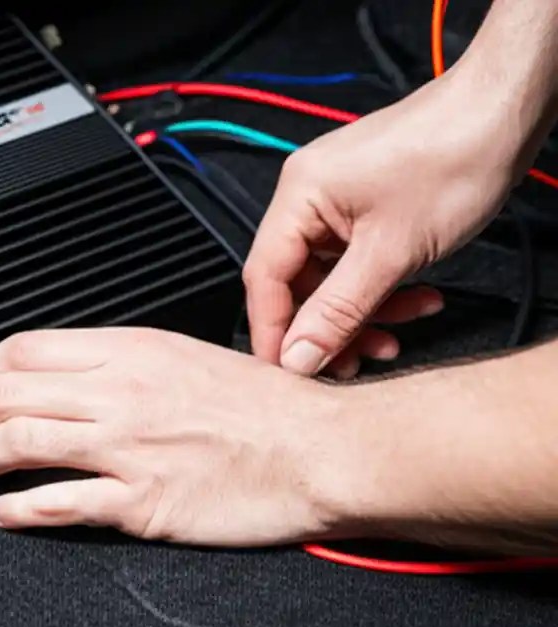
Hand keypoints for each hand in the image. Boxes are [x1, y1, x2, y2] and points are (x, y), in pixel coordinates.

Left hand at [0, 328, 361, 544]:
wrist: (322, 449)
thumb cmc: (266, 407)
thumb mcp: (186, 356)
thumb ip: (121, 361)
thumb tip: (64, 375)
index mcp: (130, 350)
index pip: (22, 350)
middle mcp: (120, 393)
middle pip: (6, 395)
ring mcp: (128, 447)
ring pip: (18, 443)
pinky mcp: (143, 501)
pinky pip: (58, 503)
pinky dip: (17, 509)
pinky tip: (4, 513)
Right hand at [244, 68, 525, 377]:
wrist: (505, 110)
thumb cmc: (455, 155)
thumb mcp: (392, 252)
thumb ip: (338, 311)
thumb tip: (298, 356)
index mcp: (298, 195)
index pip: (265, 278)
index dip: (275, 331)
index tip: (291, 373)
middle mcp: (308, 194)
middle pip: (298, 282)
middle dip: (329, 327)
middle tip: (355, 363)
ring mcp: (337, 197)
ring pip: (331, 276)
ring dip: (363, 311)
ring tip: (397, 333)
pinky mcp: (366, 202)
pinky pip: (356, 259)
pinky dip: (381, 286)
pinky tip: (415, 298)